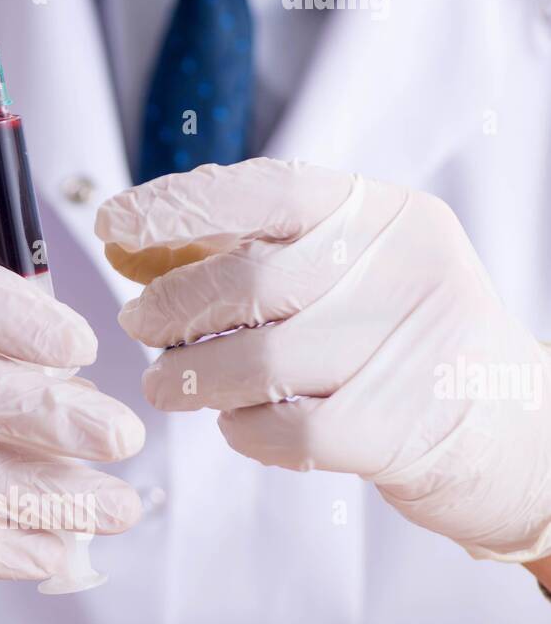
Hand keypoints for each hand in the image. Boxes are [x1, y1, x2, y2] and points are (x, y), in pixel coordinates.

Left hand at [96, 158, 550, 562]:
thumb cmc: (403, 347)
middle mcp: (398, 273)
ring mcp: (400, 353)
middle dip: (171, 306)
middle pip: (249, 281)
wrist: (508, 434)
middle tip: (137, 325)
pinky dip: (239, 430)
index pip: (269, 189)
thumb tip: (135, 249)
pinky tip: (235, 424)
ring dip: (190, 377)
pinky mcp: (391, 431)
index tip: (115, 224)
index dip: (181, 205)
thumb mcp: (352, 275)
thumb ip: (256, 256)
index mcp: (385, 218)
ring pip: (254, 363)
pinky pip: (278, 430)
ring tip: (167, 384)